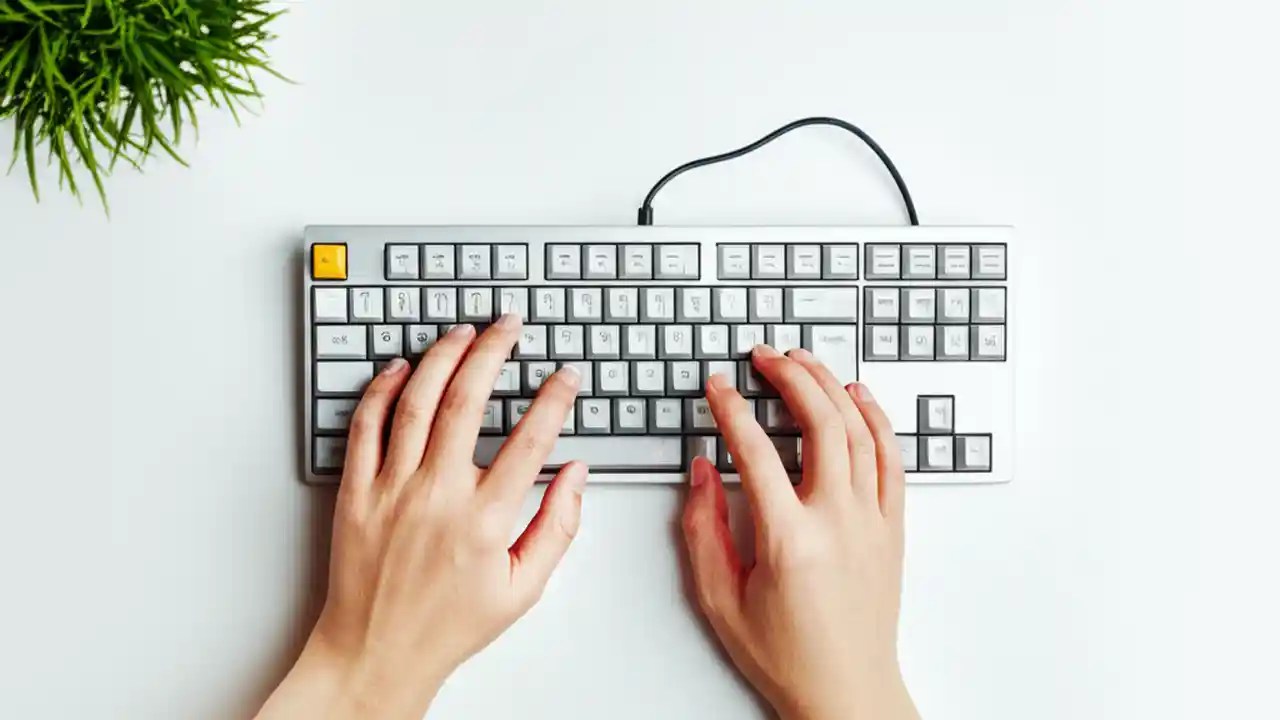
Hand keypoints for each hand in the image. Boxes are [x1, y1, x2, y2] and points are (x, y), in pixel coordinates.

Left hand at [257, 317, 585, 719]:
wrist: (375, 652)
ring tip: (462, 332)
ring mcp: (391, 490)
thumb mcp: (523, 588)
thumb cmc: (449, 625)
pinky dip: (382, 389)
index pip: (530, 440)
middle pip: (467, 401)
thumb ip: (558, 527)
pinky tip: (400, 368)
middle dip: (493, 352)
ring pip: (416, 402)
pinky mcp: (356, 492)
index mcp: (485, 520)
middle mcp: (437, 496)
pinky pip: (365, 426)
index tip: (564, 377)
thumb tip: (576, 476)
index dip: (553, 399)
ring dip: (441, 357)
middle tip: (508, 327)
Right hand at [682, 345, 917, 719]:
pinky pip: (891, 458)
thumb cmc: (786, 654)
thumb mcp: (719, 599)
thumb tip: (702, 471)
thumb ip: (702, 529)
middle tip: (765, 356)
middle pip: (819, 423)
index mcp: (789, 539)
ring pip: (858, 431)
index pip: (755, 450)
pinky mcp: (892, 527)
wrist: (848, 690)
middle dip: (789, 377)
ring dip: (830, 386)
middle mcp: (838, 521)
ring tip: (804, 361)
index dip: (731, 408)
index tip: (718, 386)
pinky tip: (858, 397)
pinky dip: (876, 419)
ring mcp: (872, 521)